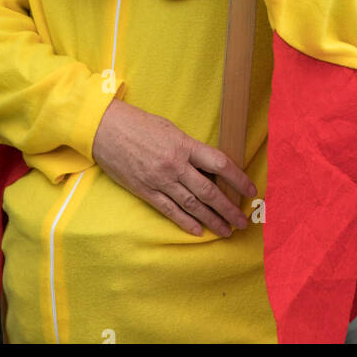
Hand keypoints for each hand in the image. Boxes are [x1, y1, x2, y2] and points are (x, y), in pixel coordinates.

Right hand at [92, 98, 255, 238]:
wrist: (106, 128)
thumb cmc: (139, 124)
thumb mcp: (170, 129)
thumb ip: (189, 148)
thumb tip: (207, 166)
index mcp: (184, 145)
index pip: (219, 163)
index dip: (238, 178)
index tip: (251, 189)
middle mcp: (175, 164)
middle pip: (208, 191)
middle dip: (228, 208)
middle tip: (243, 221)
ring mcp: (160, 180)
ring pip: (192, 205)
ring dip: (211, 220)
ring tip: (226, 230)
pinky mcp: (145, 190)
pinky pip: (170, 210)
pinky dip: (185, 222)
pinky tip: (199, 231)